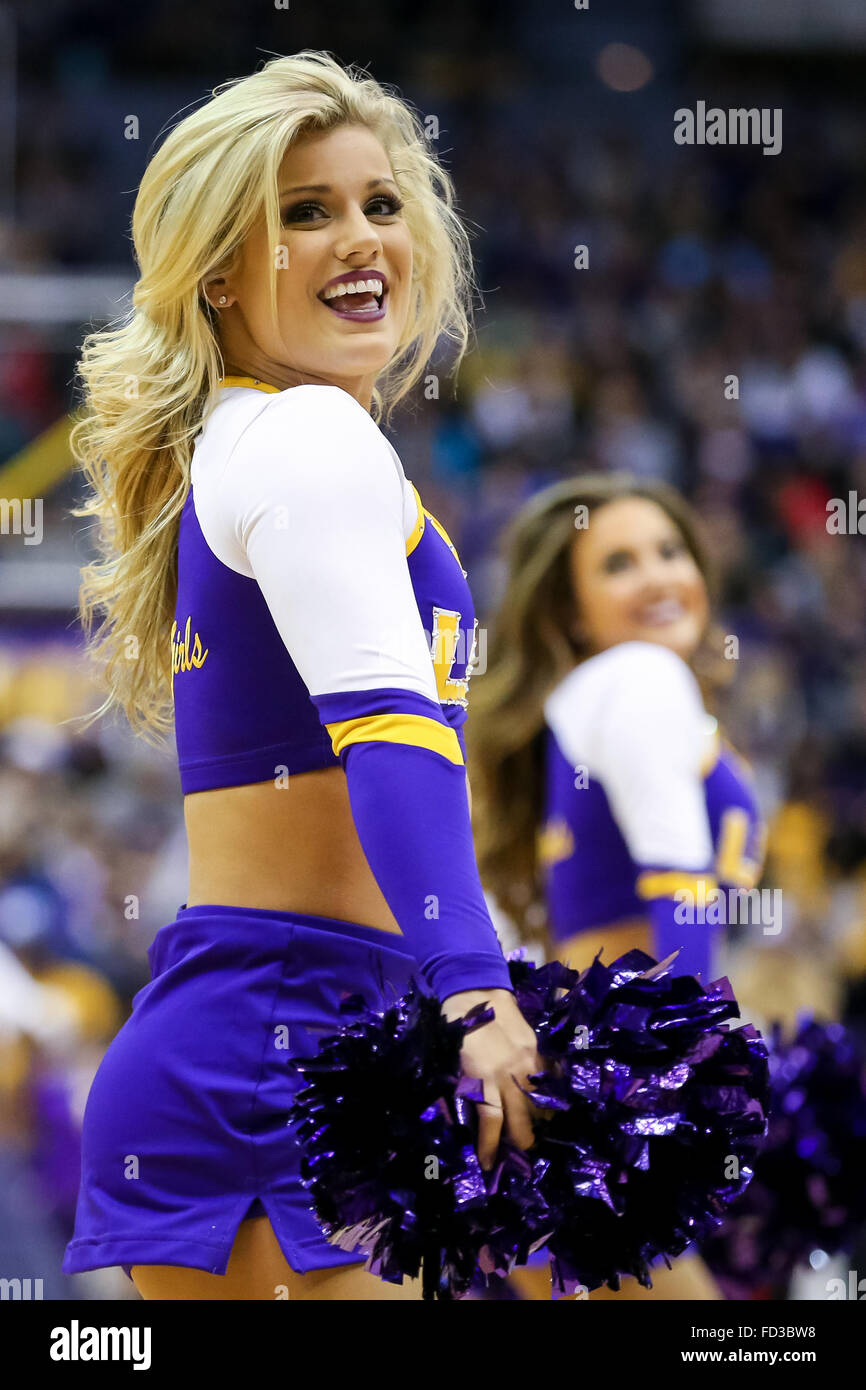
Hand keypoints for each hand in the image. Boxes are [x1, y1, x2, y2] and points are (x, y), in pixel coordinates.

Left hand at [441, 987, 542, 1169]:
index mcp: (483, 1076)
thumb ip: (467, 1086)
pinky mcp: (537, 1048)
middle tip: (517, 1154)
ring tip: (533, 1133)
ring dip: (537, 1122)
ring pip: (540, 1103)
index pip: (492, 1121)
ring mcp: (528, 1060)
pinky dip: (549, 1096)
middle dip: (521, 1142)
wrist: (476, 988)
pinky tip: (548, 1107)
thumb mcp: (451, 1058)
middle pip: (522, 1119)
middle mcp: (509, 1072)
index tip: (489, 1164)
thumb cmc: (455, 1024)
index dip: (491, 1146)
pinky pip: (549, 1080)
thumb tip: (472, 1114)